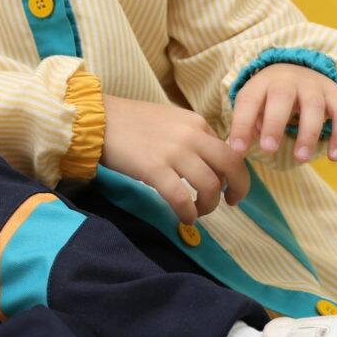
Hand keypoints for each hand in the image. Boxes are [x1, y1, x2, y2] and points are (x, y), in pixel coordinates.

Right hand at [100, 93, 248, 224]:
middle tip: (231, 202)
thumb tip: (206, 162)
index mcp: (196, 123)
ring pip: (211, 185)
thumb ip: (190, 137)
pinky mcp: (155, 169)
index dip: (234, 172)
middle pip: (232, 165)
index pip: (229, 150)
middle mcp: (192, 136)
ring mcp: (174, 152)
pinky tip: (185, 218)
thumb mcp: (170, 121)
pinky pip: (182, 198)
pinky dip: (188, 212)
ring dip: (210, 205)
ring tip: (198, 212)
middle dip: (238, 188)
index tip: (228, 186)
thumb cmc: (129, 121)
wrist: (97, 118)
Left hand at [229, 64, 336, 163]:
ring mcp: (313, 86)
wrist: (297, 69)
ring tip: (300, 159)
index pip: (248, 101)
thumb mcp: (254, 106)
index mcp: (261, 84)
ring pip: (313, 106)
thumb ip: (246, 127)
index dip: (241, 124)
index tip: (238, 149)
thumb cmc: (268, 98)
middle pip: (281, 98)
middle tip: (268, 149)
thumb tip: (235, 152)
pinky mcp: (335, 93)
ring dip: (308, 134)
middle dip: (274, 124)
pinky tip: (334, 157)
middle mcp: (287, 81)